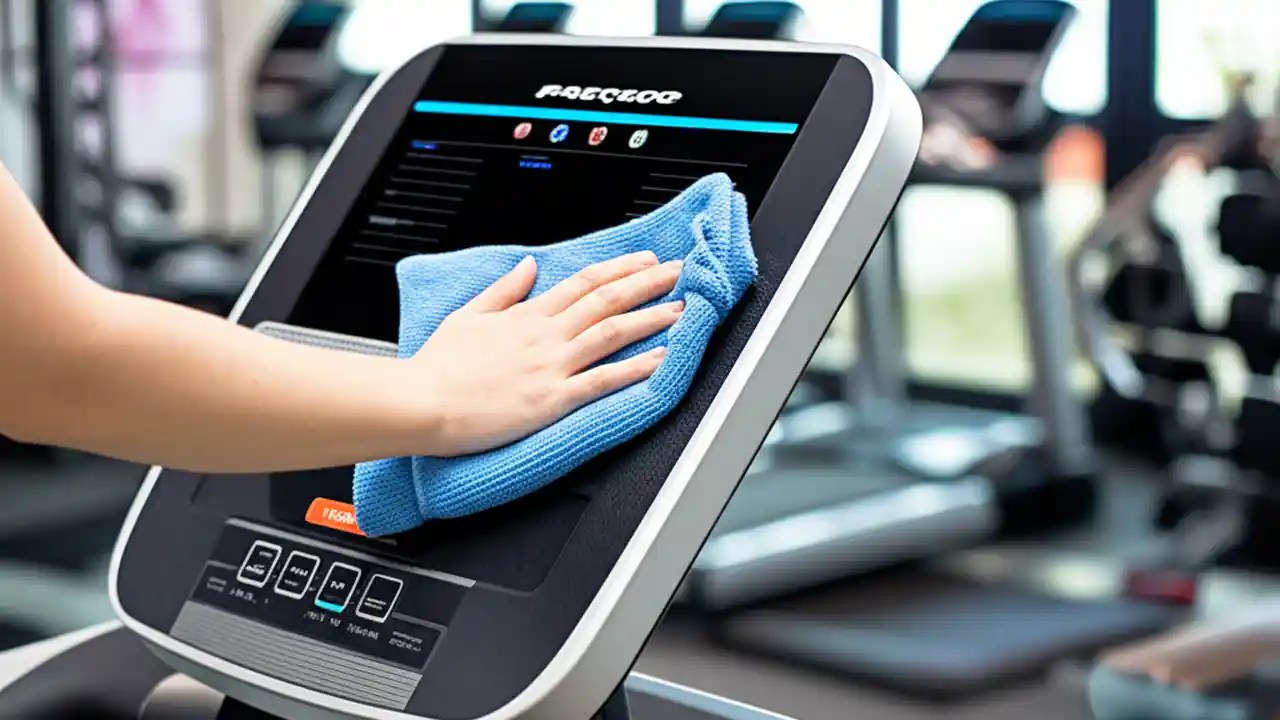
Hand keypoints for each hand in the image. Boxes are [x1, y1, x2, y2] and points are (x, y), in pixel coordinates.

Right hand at [408, 251, 682, 455]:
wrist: (422, 403)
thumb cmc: (438, 367)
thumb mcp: (468, 315)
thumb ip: (504, 289)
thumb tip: (529, 265)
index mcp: (526, 315)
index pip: (584, 282)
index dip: (620, 268)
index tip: (646, 260)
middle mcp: (545, 335)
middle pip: (607, 300)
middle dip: (647, 283)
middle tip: (678, 272)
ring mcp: (551, 365)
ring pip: (612, 333)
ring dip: (651, 318)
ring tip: (682, 309)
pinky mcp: (552, 399)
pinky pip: (602, 380)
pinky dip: (635, 368)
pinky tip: (661, 360)